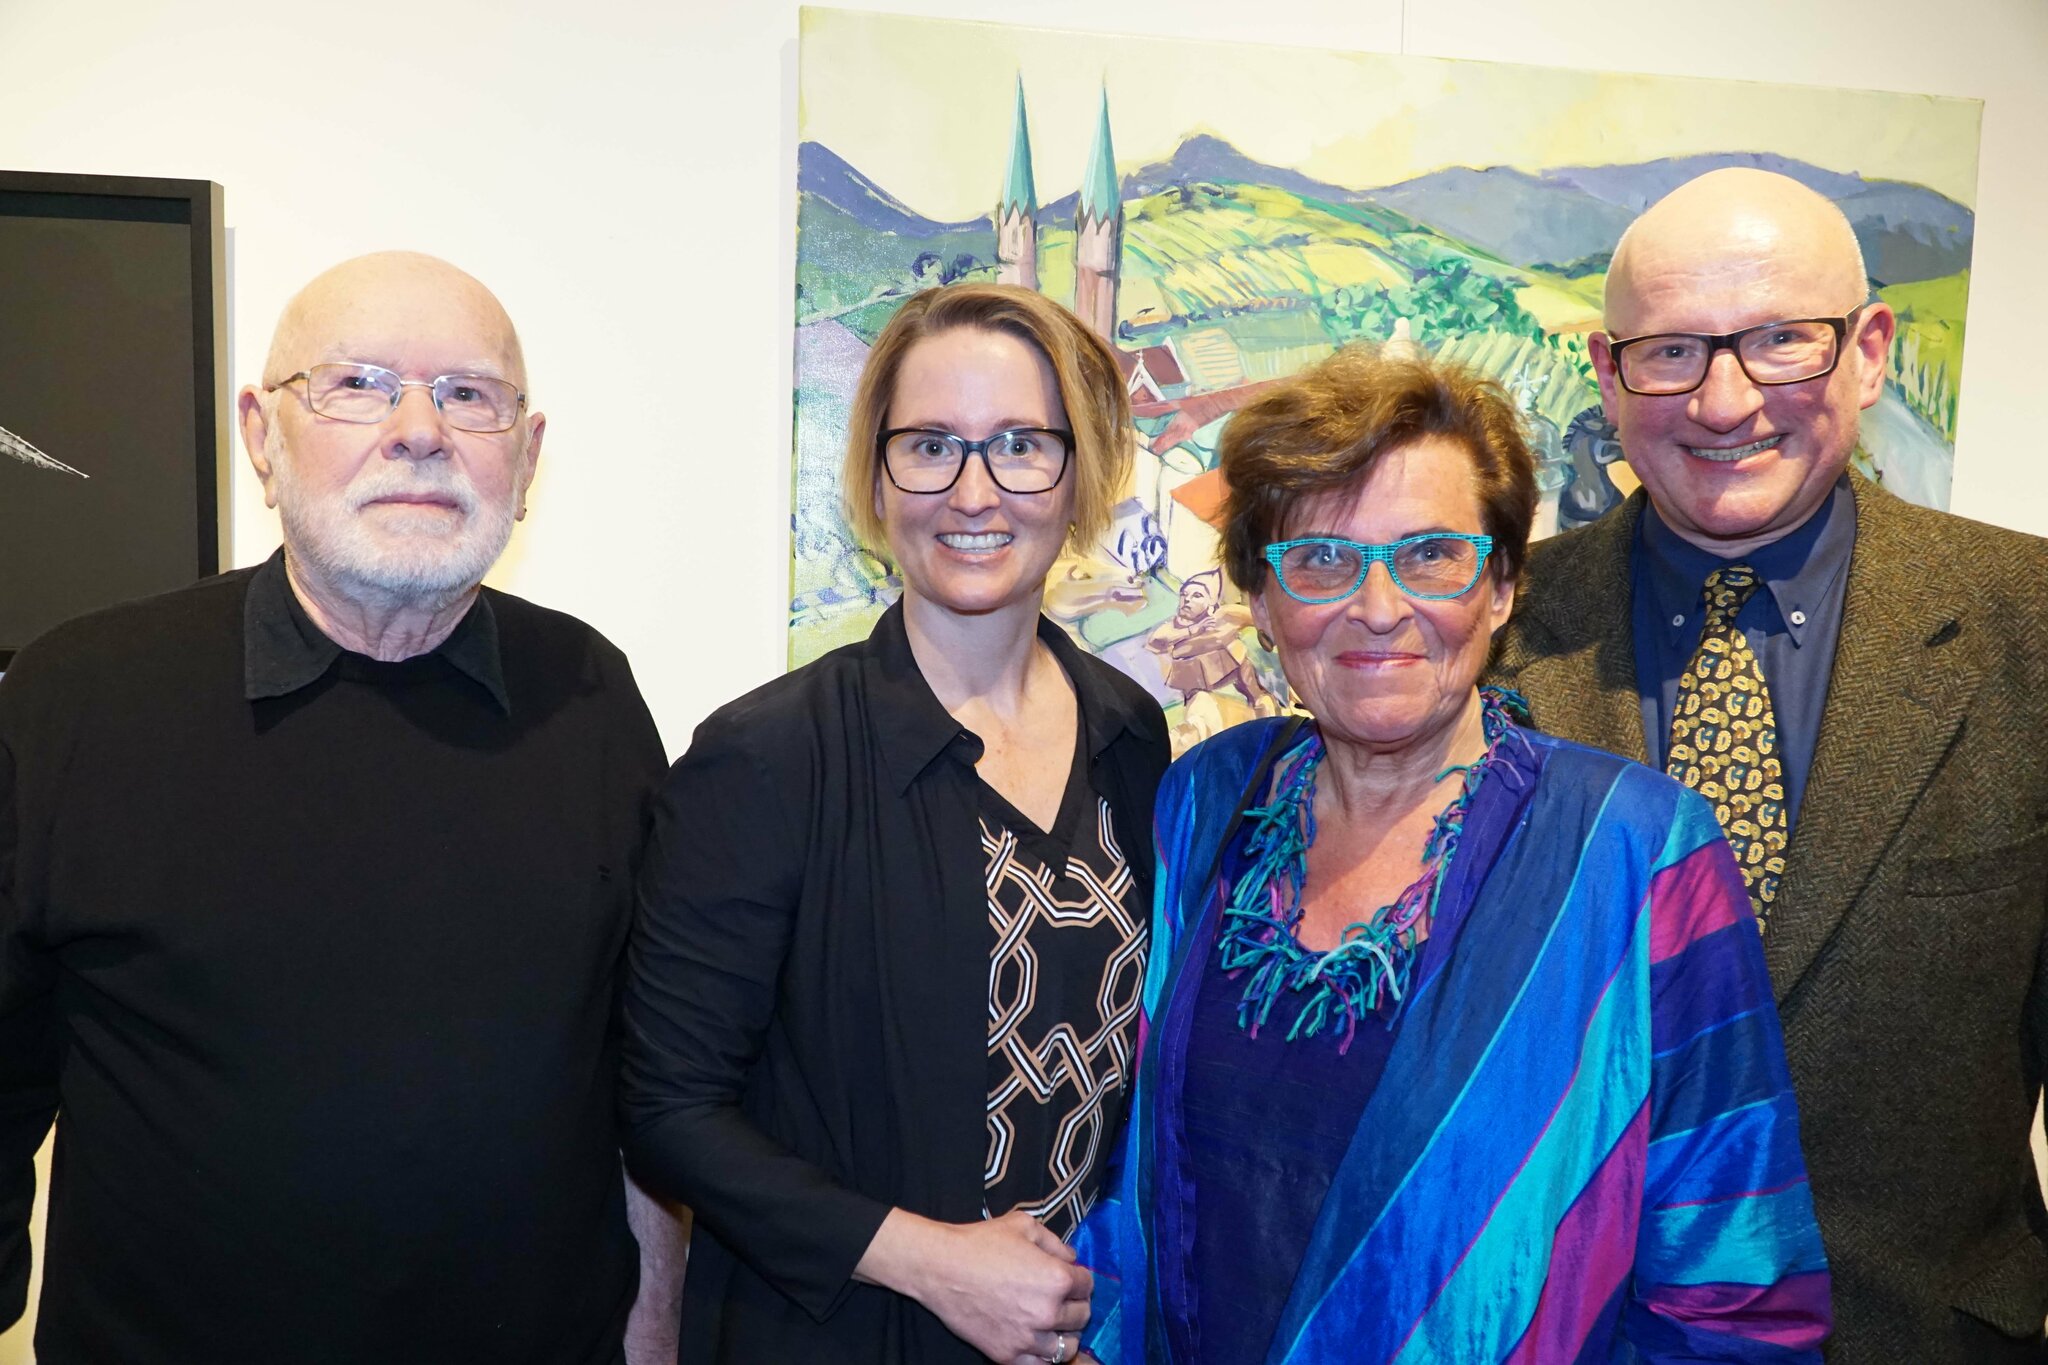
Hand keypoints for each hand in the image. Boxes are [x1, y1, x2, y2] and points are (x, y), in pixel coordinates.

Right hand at [856, 1209, 1089, 1362]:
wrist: (941, 1268)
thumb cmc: (981, 1242)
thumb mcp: (1023, 1225)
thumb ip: (1055, 1242)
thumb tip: (1071, 1259)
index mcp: (1056, 1279)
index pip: (1087, 1285)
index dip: (1080, 1278)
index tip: (1071, 1278)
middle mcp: (1047, 1312)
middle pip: (1082, 1316)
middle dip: (1075, 1304)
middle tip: (1062, 1298)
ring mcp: (1027, 1338)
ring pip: (1066, 1346)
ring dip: (1063, 1332)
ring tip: (1052, 1322)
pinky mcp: (1007, 1355)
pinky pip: (1041, 1364)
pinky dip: (1043, 1353)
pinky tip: (1037, 1340)